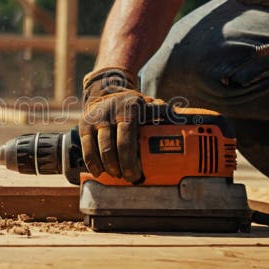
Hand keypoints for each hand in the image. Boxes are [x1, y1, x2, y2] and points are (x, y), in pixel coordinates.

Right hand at [79, 67, 161, 183]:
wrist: (105, 90)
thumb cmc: (132, 105)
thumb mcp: (147, 103)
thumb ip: (161, 112)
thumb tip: (185, 120)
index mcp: (129, 107)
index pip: (127, 139)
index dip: (130, 161)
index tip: (137, 175)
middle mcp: (110, 111)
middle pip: (112, 148)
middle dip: (120, 167)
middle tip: (128, 178)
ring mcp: (95, 118)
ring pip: (98, 150)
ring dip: (107, 167)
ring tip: (116, 175)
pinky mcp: (84, 124)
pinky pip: (86, 147)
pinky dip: (92, 162)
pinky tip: (98, 172)